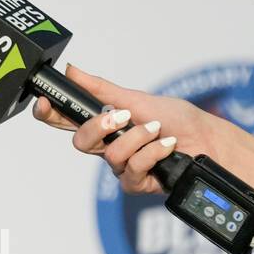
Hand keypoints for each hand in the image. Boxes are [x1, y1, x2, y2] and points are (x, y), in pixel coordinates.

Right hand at [31, 64, 220, 193]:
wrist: (209, 142)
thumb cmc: (177, 119)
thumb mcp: (136, 99)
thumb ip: (101, 89)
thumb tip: (71, 70)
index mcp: (102, 122)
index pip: (65, 119)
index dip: (49, 113)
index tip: (45, 103)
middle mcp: (107, 145)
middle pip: (80, 142)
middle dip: (98, 127)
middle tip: (119, 116)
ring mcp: (120, 165)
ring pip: (110, 156)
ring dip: (137, 139)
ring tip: (157, 130)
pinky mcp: (136, 182)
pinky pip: (131, 170)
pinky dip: (152, 154)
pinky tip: (167, 146)